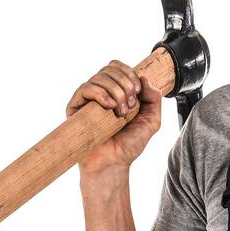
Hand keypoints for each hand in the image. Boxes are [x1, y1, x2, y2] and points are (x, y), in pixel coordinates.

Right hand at [66, 60, 163, 177]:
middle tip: (130, 106)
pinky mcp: (75, 107)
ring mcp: (87, 99)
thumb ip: (154, 99)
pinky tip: (109, 106)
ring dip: (116, 91)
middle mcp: (101, 92)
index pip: (118, 67)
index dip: (129, 73)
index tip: (138, 91)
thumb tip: (145, 78)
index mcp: (116, 92)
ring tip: (121, 113)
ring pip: (99, 77)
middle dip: (125, 84)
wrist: (113, 163)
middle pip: (109, 69)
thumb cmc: (129, 145)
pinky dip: (100, 93)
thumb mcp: (151, 121)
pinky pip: (85, 88)